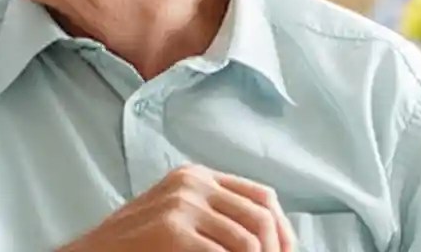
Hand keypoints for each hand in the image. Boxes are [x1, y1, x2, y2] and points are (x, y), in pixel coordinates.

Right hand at [62, 164, 294, 251]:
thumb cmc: (137, 244)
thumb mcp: (177, 215)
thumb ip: (215, 214)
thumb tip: (272, 235)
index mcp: (195, 176)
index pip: (262, 196)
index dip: (283, 230)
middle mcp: (191, 184)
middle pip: (261, 216)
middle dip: (276, 250)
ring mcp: (181, 205)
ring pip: (250, 241)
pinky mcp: (172, 231)